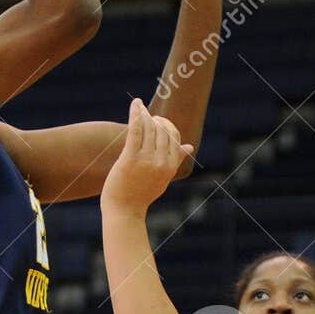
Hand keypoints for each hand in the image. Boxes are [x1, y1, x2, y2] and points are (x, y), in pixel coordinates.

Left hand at [102, 99, 193, 213]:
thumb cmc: (142, 194)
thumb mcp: (163, 178)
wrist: (124, 210)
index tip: (157, 123)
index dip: (166, 126)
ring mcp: (146, 160)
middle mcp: (161, 162)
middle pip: (162, 131)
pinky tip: (136, 103)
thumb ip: (176, 160)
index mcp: (170, 166)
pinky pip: (136, 130)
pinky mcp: (130, 158)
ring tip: (139, 108)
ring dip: (145, 114)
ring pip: (149, 128)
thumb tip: (190, 147)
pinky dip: (136, 114)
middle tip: (147, 116)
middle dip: (155, 120)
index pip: (174, 137)